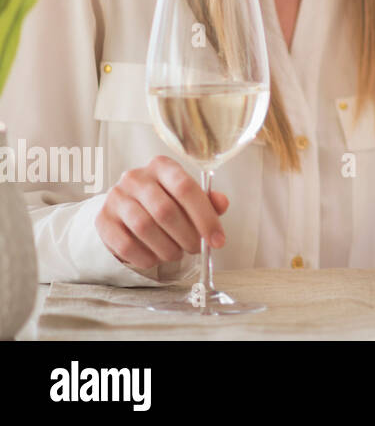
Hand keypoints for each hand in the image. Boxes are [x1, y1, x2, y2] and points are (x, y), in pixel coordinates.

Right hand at [95, 155, 229, 270]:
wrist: (126, 209)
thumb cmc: (165, 200)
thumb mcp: (188, 196)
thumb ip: (207, 200)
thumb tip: (222, 203)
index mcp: (162, 166)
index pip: (186, 188)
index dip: (205, 217)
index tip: (217, 240)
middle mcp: (136, 177)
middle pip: (165, 210)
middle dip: (187, 236)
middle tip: (196, 249)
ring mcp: (116, 197)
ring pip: (144, 227)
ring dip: (167, 248)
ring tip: (177, 254)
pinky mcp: (102, 220)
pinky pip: (124, 244)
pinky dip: (145, 257)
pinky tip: (156, 259)